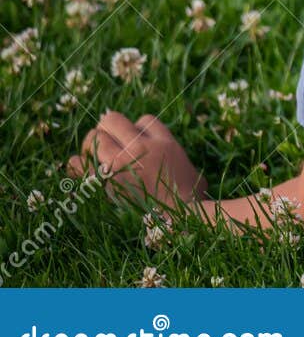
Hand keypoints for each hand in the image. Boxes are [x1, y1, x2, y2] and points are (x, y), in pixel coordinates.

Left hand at [68, 112, 206, 209]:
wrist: (178, 217)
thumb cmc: (191, 198)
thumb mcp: (193, 172)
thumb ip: (180, 163)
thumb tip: (184, 172)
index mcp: (164, 142)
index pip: (143, 120)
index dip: (137, 129)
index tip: (137, 142)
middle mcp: (141, 147)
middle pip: (112, 119)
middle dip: (107, 128)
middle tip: (107, 142)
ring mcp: (121, 163)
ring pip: (94, 137)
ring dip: (91, 144)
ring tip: (92, 154)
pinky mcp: (105, 181)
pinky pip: (79, 164)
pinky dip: (77, 165)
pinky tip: (79, 168)